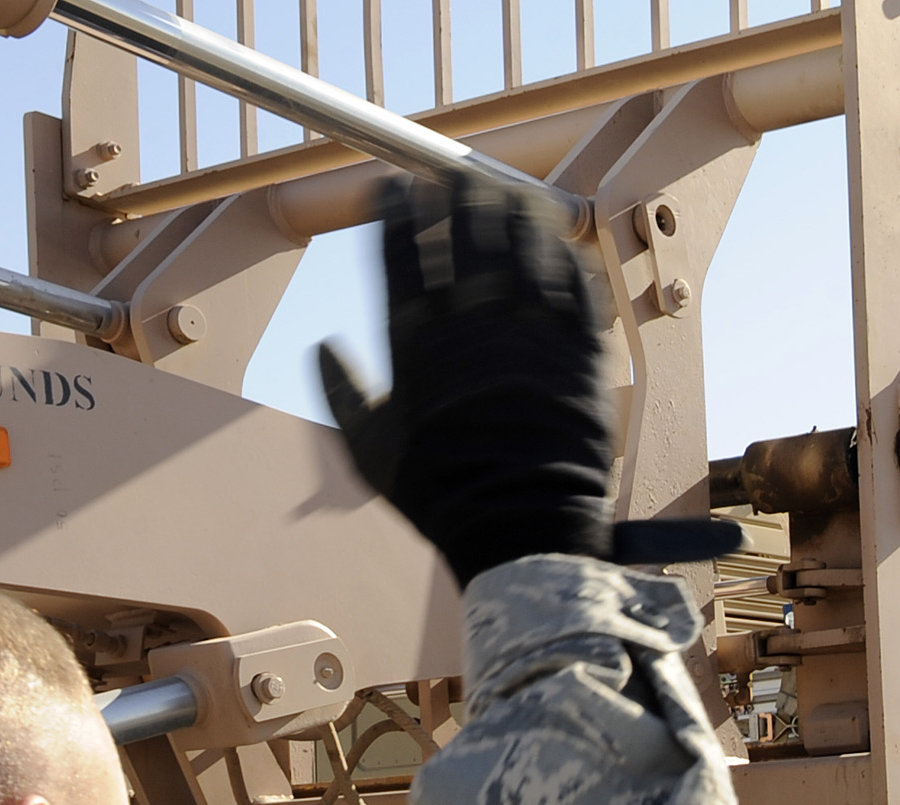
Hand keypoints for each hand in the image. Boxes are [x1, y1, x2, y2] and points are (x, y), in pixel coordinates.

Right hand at [317, 170, 613, 586]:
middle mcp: (470, 323)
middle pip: (463, 233)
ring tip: (508, 196)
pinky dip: (561, 257)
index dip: (396, 210)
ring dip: (512, 213)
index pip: (399, 250)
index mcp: (414, 340)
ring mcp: (529, 331)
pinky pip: (571, 285)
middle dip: (457, 197)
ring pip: (521, 246)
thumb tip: (322, 348)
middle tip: (457, 181)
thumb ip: (341, 394)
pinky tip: (556, 244)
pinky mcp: (578, 350)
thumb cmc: (440, 495)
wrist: (521, 528)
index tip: (395, 186)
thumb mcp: (370, 453)